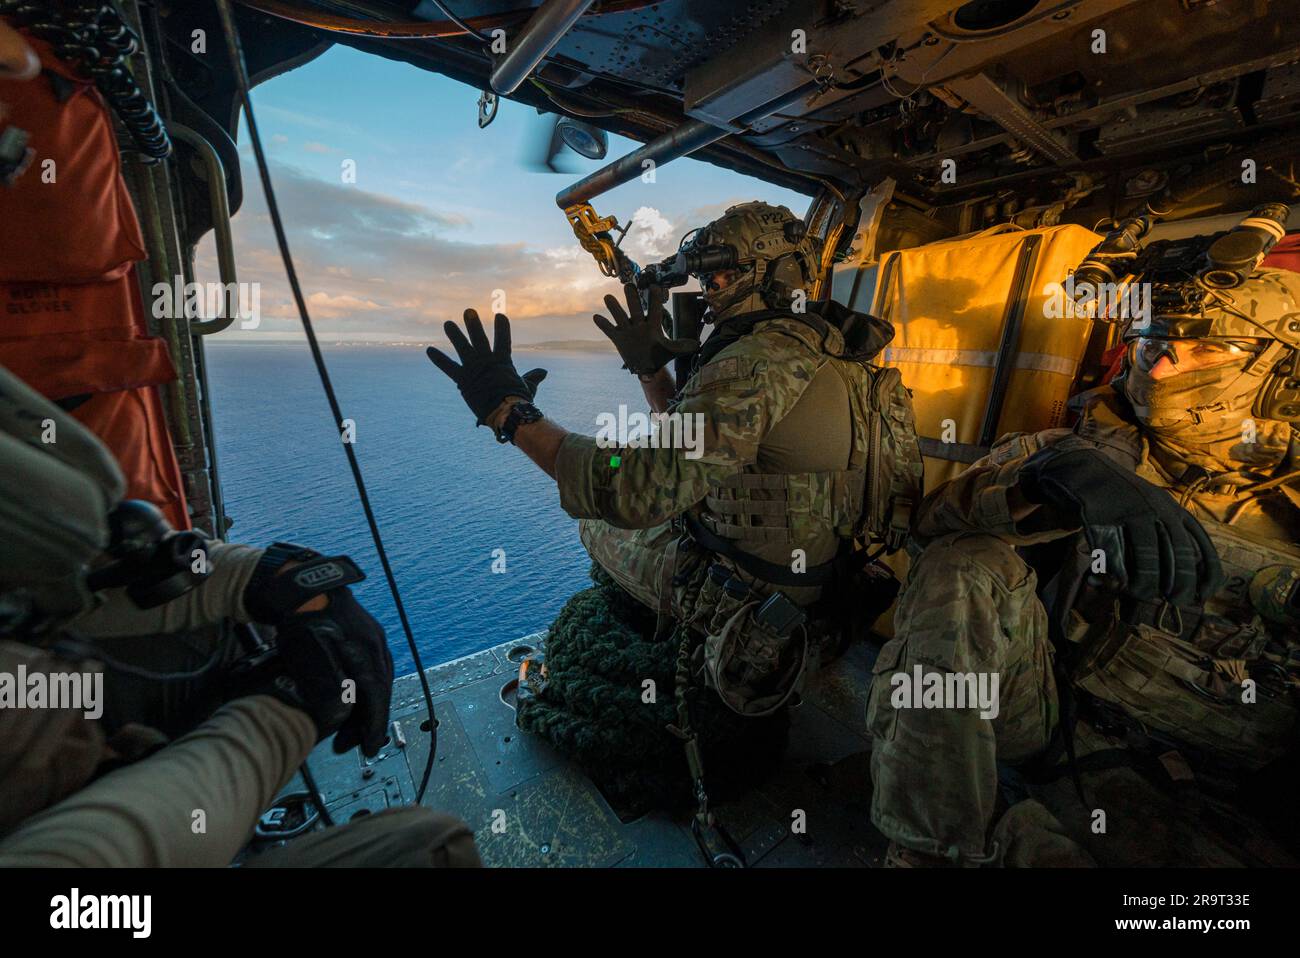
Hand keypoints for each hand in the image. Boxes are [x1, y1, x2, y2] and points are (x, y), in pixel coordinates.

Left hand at [270, 589, 393, 755]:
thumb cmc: (301, 619)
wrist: (298, 585)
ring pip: (376, 681)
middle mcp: (376, 646)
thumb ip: (325, 684)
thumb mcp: (308, 655)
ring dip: (365, 707)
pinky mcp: (365, 635)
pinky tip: (351, 697)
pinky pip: (371, 669)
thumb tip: (341, 713)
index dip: (373, 725)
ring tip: (347, 727)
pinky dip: (363, 689)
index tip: (369, 749)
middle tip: (351, 745)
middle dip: (368, 721)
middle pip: (379, 691)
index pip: (377, 696)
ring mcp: (373, 638)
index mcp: (366, 652)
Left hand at [427, 310, 545, 425]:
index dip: (502, 328)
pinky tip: (429, 350)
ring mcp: (474, 368)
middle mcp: (487, 361)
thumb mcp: (527, 386)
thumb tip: (543, 372)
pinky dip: (439, 359)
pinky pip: (449, 367)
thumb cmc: (518, 401)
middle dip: (473, 325)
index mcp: (503, 361)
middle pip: (479, 339)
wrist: (505, 411)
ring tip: (447, 323)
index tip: (499, 315)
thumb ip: (533, 377)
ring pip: (463, 347)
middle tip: (468, 311)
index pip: (503, 340)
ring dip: (455, 335)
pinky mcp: (463, 379)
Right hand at [593, 282, 696, 375]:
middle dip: (632, 298)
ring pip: (620, 316)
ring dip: (614, 307)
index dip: (655, 298)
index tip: (655, 286)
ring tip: (608, 297)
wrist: (646, 366)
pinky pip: (609, 329)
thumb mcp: (671, 351)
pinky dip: (603, 324)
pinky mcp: (618, 338)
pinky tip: (596, 317)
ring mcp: (628, 330)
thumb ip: (682, 346)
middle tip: (630, 285)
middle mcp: (639, 324)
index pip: (655, 309)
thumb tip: (697, 344)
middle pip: (635, 308)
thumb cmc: (659, 356)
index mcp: (653, 325)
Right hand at [1018, 444, 1223, 606]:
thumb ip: (1169, 533)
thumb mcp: (1153, 507)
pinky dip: (1114, 575)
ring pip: (1147, 559)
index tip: (1202, 596)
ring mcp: (1130, 513)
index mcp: (1174, 510)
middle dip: (1179, 585)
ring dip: (1145, 584)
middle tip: (1173, 601)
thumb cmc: (1120, 497)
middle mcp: (1158, 510)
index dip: (1207, 574)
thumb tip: (1184, 577)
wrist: (1082, 469)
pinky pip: (1114, 556)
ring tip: (1138, 594)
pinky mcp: (1103, 518)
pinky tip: (1112, 584)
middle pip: (1179, 555)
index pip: (1202, 546)